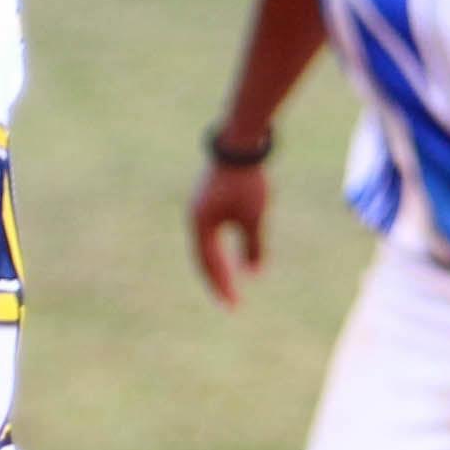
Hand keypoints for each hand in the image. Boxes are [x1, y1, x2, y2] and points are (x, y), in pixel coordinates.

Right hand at [189, 154, 270, 305]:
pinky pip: (210, 233)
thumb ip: (253, 245)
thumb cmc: (247, 181)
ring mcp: (199, 209)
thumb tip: (253, 272)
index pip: (210, 264)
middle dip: (217, 281)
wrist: (240, 143)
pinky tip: (230, 255)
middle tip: (229, 303)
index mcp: (201, 225)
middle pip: (203, 258)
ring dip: (217, 266)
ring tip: (228, 283)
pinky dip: (219, 249)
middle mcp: (195, 219)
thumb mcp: (254, 217)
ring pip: (206, 246)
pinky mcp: (207, 201)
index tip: (234, 306)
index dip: (222, 286)